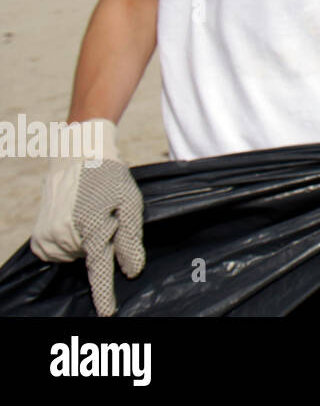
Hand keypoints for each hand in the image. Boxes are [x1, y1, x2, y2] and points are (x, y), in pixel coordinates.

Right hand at [31, 119, 145, 315]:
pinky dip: (71, 244)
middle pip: (91, 260)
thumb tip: (132, 271)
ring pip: (75, 258)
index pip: (99, 270)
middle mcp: (64, 236)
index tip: (108, 313)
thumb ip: (130, 239)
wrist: (76, 156)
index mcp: (91, 228)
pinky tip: (76, 222)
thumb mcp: (130, 203)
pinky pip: (60, 253)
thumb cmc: (109, 176)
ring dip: (86, 244)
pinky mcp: (39, 238)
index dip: (104, 294)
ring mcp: (47, 238)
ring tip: (89, 215)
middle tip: (105, 216)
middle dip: (102, 246)